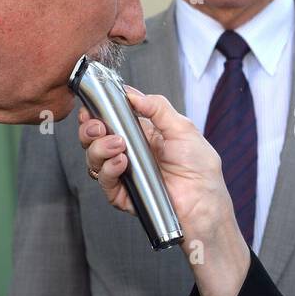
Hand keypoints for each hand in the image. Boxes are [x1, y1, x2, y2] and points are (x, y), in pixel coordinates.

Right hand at [78, 88, 230, 243]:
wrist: (204, 201)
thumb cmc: (200, 169)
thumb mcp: (183, 128)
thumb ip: (157, 107)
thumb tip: (133, 94)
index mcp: (143, 135)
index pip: (111, 121)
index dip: (97, 114)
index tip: (91, 108)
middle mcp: (130, 153)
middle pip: (95, 139)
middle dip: (90, 130)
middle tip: (99, 126)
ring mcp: (125, 174)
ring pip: (95, 159)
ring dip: (100, 148)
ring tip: (118, 144)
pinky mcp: (123, 194)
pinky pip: (104, 181)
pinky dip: (109, 169)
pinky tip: (123, 162)